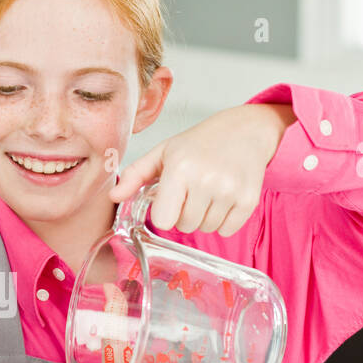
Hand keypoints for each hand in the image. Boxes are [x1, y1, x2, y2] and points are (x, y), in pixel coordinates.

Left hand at [110, 103, 294, 235]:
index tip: (171, 197)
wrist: (245, 131)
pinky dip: (224, 221)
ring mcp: (229, 192)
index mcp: (180, 169)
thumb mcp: (163, 153)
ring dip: (204, 217)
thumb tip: (113, 197)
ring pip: (206, 229)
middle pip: (185, 226)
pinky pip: (227, 230)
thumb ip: (136, 175)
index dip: (165, 212)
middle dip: (185, 213)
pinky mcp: (248, 200)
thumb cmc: (199, 143)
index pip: (163, 220)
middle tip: (194, 189)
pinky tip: (224, 198)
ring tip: (210, 191)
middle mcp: (206, 180)